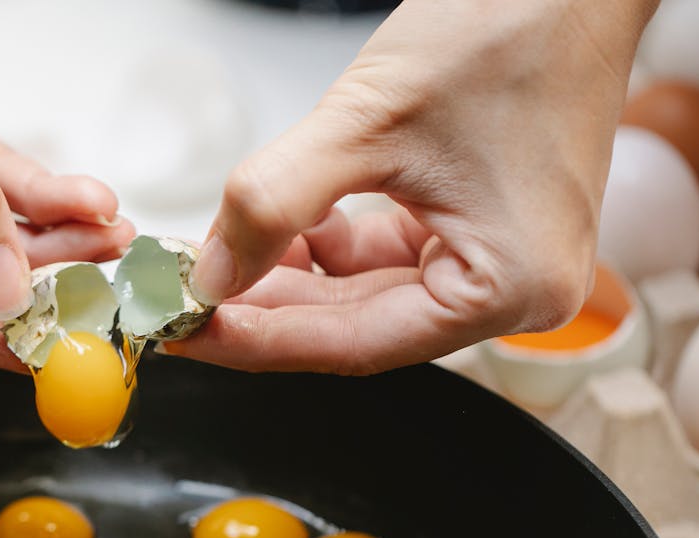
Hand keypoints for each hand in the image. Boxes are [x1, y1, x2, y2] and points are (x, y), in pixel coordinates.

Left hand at [169, 0, 657, 374]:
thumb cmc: (508, 28)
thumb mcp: (365, 122)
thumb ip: (275, 201)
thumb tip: (212, 275)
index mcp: (510, 287)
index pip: (354, 344)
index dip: (258, 338)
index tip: (187, 330)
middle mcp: (515, 292)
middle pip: (356, 326)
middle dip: (264, 304)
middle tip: (183, 298)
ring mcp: (498, 261)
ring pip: (363, 294)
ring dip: (288, 274)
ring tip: (218, 254)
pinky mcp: (479, 229)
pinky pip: (385, 257)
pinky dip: (325, 244)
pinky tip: (281, 224)